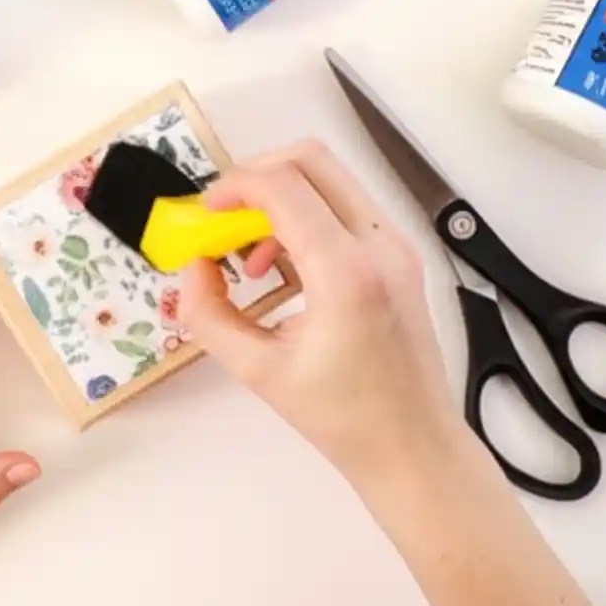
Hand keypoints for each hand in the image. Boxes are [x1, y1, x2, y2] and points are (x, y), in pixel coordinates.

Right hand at [180, 141, 459, 475]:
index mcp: (347, 274)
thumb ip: (209, 314)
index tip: (203, 213)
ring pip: (329, 179)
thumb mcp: (257, 371)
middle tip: (223, 216)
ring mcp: (396, 247)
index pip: (283, 187)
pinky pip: (344, 209)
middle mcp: (380, 246)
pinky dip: (304, 219)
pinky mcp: (399, 256)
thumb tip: (193, 268)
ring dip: (279, 199)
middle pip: (311, 160)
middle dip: (255, 176)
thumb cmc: (343, 418)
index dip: (233, 187)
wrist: (412, 445)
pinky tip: (282, 268)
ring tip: (249, 257)